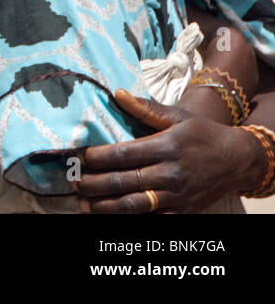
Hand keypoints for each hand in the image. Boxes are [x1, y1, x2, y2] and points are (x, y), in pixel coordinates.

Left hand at [74, 89, 260, 212]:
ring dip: (105, 206)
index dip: (97, 158)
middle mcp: (169, 173)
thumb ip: (146, 108)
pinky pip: (153, 218)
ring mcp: (176, 196)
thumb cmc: (202, 135)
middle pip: (123, 181)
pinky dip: (131, 219)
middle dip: (94, 183)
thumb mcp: (177, 117)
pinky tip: (111, 215)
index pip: (123, 154)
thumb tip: (117, 93)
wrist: (238, 160)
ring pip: (134, 204)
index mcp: (165, 147)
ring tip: (84, 204)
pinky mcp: (183, 211)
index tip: (79, 157)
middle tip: (74, 181)